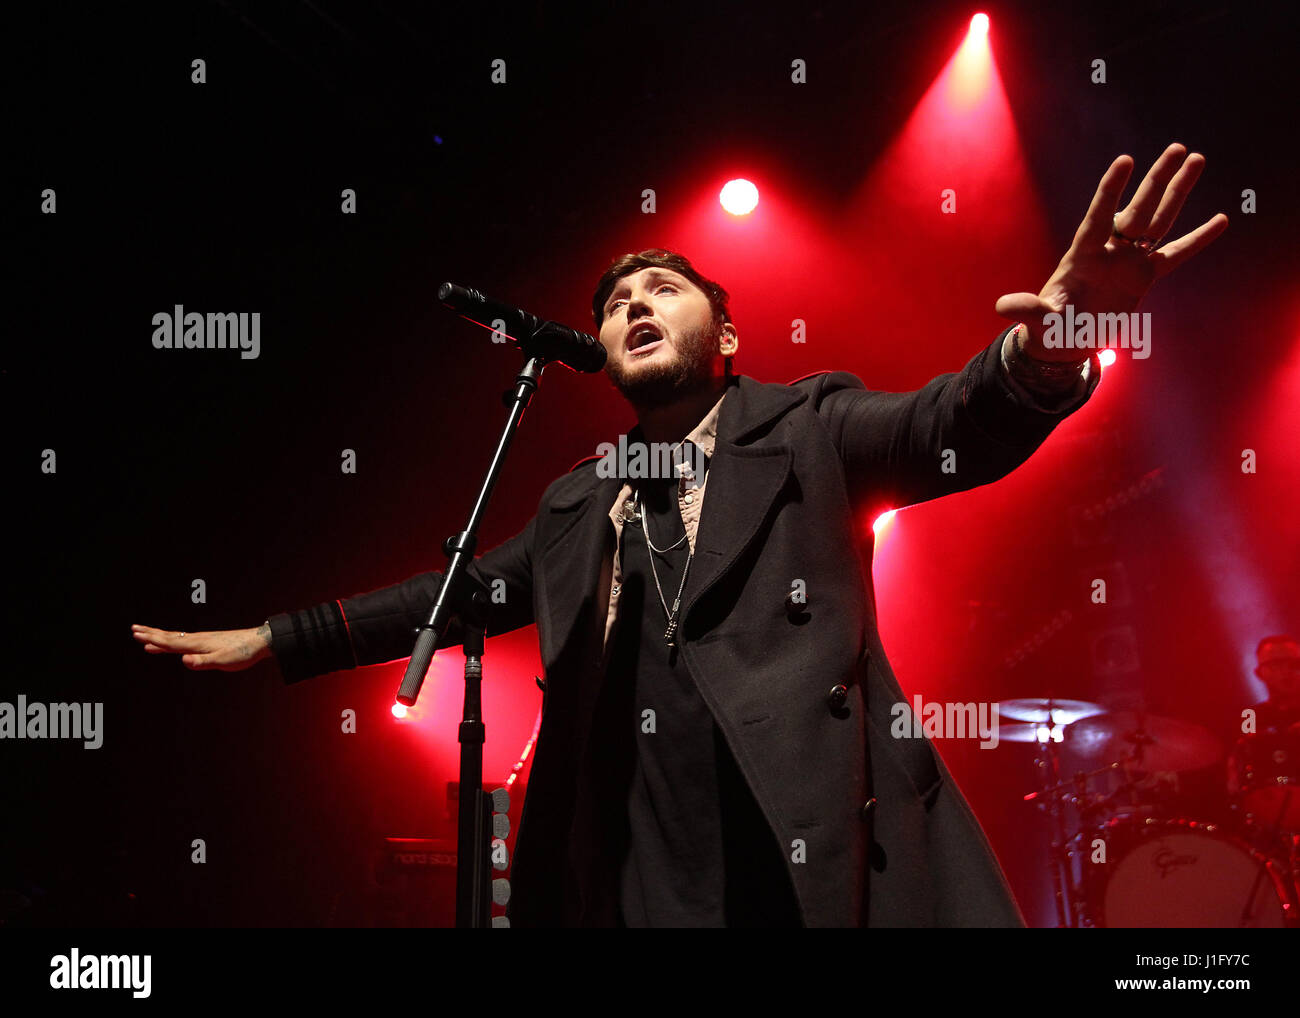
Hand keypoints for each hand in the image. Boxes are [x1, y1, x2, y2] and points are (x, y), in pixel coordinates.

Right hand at [131, 622, 271, 670]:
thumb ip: (202, 662)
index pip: (171, 642)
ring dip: (161, 636)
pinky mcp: (210, 642)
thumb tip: (183, 660)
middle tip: (134, 629)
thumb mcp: (223, 661)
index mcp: (198, 644)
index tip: (137, 635)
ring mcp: (204, 639)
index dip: (153, 640)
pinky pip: (186, 640)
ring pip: (177, 638)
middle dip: (152, 634)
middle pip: (170, 636)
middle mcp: (198, 639)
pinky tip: (174, 643)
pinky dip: (175, 641)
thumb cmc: (242, 653)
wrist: (261, 642)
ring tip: (147, 636)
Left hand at [996, 142, 1228, 360]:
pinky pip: (1175, 254)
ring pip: (1158, 221)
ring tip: (1196, 160)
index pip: (1099, 216)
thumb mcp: (1038, 320)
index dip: (1111, 191)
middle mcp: (1108, 251)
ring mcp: (1128, 261)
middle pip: (1138, 210)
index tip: (1125, 160)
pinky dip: (1197, 239)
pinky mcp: (1144, 277)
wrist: (1063, 343)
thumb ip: (1027, 309)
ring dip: (1177, 193)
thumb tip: (1003, 306)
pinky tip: (1221, 220)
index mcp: (1082, 255)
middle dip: (1157, 181)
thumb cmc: (1047, 328)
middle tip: (1179, 148)